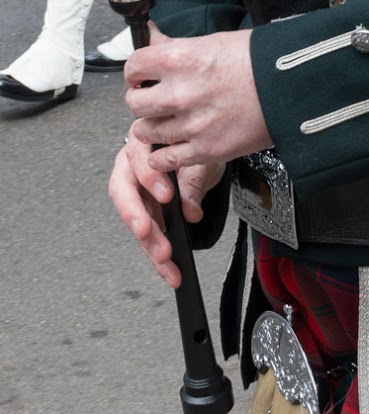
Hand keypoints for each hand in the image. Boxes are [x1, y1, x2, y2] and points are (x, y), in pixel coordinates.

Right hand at [109, 133, 225, 288]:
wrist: (197, 151)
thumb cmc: (192, 146)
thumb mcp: (199, 159)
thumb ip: (192, 182)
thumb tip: (191, 212)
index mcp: (143, 144)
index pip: (138, 159)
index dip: (149, 177)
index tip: (166, 195)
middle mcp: (130, 169)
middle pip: (124, 193)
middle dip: (136, 216)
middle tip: (147, 232)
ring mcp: (134, 194)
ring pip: (135, 219)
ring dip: (148, 242)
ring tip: (164, 259)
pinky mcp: (142, 214)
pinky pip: (145, 234)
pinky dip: (155, 251)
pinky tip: (167, 268)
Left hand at [125, 24, 271, 174]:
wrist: (294, 87)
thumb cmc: (262, 61)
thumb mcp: (216, 41)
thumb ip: (179, 46)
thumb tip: (154, 37)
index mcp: (181, 59)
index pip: (133, 67)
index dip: (137, 73)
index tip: (143, 77)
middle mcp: (180, 92)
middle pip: (134, 103)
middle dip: (142, 101)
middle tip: (154, 101)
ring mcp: (191, 124)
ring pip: (145, 132)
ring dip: (152, 127)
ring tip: (167, 123)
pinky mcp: (204, 150)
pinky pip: (164, 159)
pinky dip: (162, 156)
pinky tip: (170, 147)